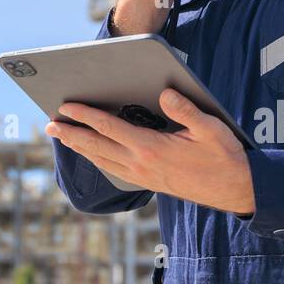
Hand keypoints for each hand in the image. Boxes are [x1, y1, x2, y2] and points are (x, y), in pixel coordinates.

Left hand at [45, 88, 254, 213]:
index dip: (85, 116)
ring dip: (80, 148)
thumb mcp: (211, 128)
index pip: (110, 129)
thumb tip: (165, 93)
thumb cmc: (224, 156)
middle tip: (48, 124)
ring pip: (102, 160)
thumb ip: (186, 110)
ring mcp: (143, 176)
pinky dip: (97, 160)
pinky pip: (114, 170)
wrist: (235, 190)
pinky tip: (91, 154)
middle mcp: (141, 165)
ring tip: (61, 137)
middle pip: (97, 147)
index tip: (66, 107)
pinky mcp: (149, 182)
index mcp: (152, 149)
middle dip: (71, 134)